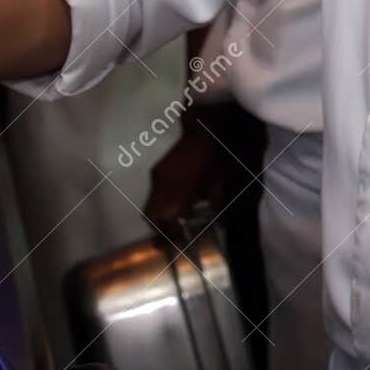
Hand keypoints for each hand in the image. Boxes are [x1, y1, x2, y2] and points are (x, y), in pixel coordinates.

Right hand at [143, 124, 224, 238]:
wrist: (200, 130)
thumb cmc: (212, 158)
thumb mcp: (219, 184)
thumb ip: (216, 204)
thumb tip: (218, 221)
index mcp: (179, 195)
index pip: (168, 223)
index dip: (171, 235)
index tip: (179, 240)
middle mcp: (163, 189)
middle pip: (151, 217)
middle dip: (158, 228)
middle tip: (170, 233)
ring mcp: (157, 179)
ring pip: (149, 205)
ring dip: (158, 216)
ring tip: (172, 218)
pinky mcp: (156, 170)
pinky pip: (153, 193)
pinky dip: (160, 202)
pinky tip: (174, 198)